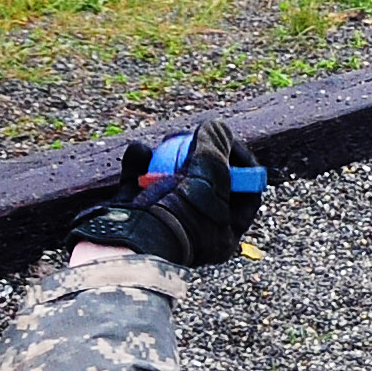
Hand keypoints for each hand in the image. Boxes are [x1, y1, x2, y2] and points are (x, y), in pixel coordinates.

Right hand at [65, 121, 265, 265]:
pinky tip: (138, 150)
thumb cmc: (177, 215)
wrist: (126, 243)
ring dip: (166, 156)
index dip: (242, 162)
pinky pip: (138, 184)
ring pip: (171, 180)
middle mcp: (196, 230)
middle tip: (191, 137)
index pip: (245, 193)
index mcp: (224, 233)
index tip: (228, 141)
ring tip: (163, 142)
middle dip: (199, 156)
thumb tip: (217, 127)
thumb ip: (218, 149)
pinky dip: (139, 165)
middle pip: (206, 184)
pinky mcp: (133, 214)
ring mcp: (164, 222)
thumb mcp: (209, 178)